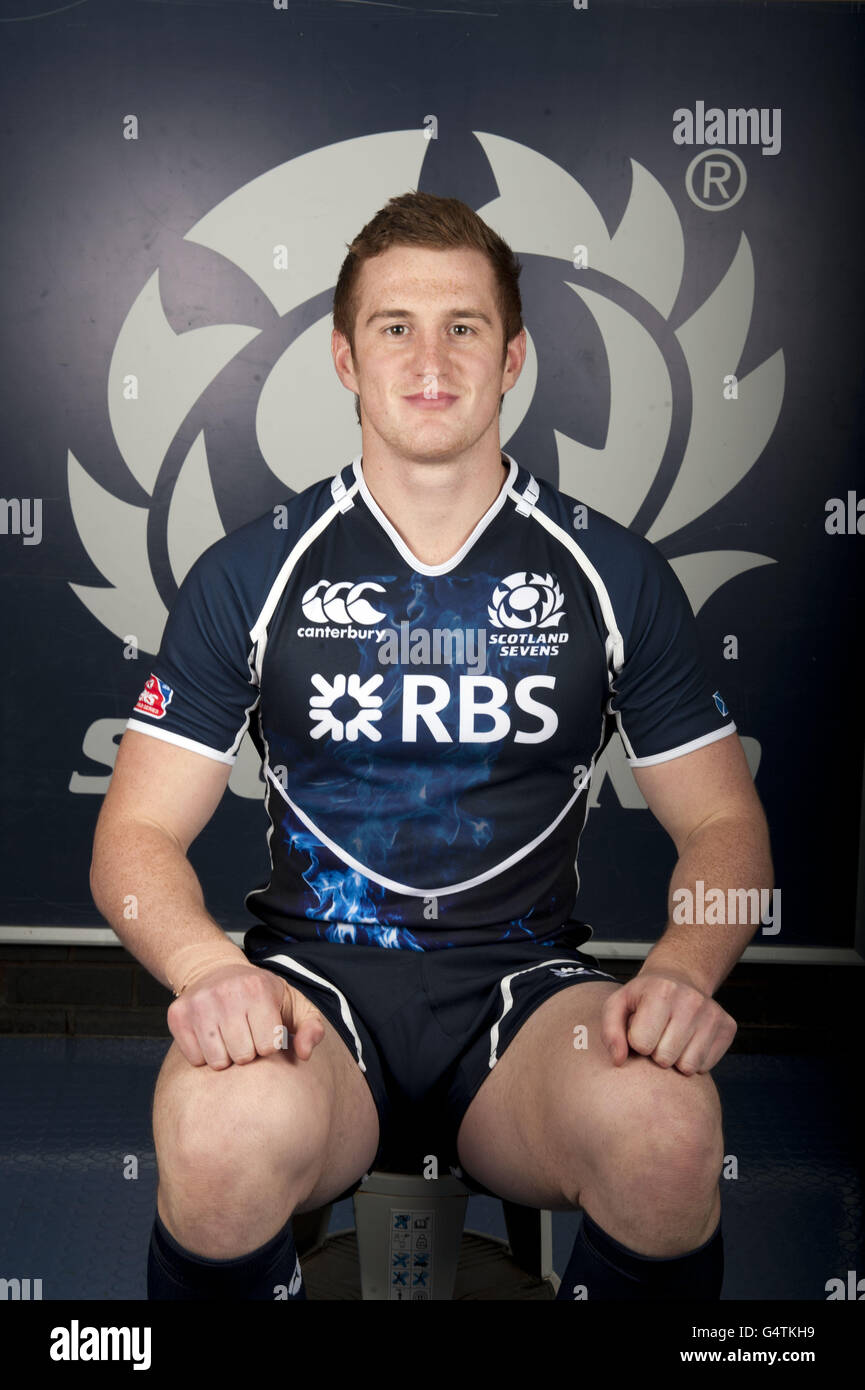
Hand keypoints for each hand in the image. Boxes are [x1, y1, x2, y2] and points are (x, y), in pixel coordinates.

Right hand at [167, 963, 326, 1069]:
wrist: (215, 969)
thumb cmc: (261, 994)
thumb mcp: (294, 1004)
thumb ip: (311, 1028)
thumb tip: (304, 1054)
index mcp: (259, 990)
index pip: (268, 1047)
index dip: (269, 1044)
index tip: (265, 1030)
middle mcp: (227, 994)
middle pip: (243, 1056)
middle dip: (248, 1051)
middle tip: (245, 1033)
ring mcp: (199, 1004)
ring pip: (217, 1062)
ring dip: (225, 1056)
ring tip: (229, 1036)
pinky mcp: (178, 1015)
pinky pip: (194, 1060)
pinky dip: (204, 1055)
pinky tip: (210, 1036)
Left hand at [600, 969, 736, 1074]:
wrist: (679, 978)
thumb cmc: (643, 998)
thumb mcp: (618, 1006)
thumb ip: (610, 1032)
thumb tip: (619, 1060)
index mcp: (661, 991)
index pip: (641, 1044)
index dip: (637, 1042)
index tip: (640, 1029)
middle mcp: (692, 1000)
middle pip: (665, 1058)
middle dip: (656, 1052)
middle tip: (657, 1034)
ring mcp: (713, 1014)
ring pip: (687, 1067)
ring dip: (675, 1059)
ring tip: (671, 1037)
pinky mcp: (728, 1027)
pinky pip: (704, 1067)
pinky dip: (693, 1060)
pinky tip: (688, 1040)